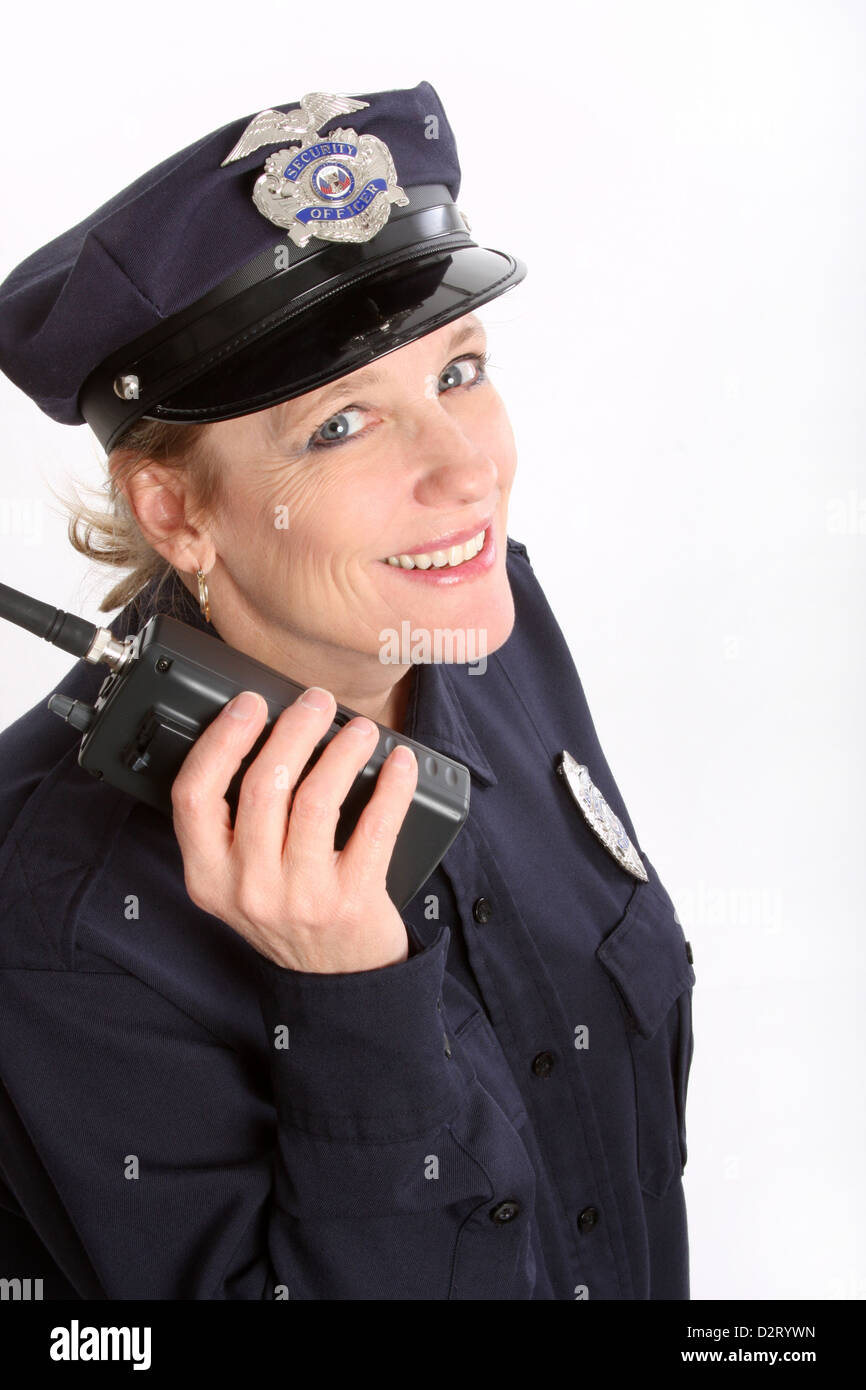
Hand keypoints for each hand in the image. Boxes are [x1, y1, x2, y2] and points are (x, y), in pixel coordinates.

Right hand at [170, 687, 417, 971]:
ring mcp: (300, 896)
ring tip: (359, 729)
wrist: (336, 981)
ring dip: (342, 751)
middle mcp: (248, 887)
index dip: (221, 740)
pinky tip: (399, 763)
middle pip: (263, 785)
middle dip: (293, 729)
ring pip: (317, 799)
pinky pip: (374, 827)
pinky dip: (391, 787)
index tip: (249, 704)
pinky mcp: (351, 900)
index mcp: (208, 875)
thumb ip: (234, 824)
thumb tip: (267, 731)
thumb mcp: (238, 880)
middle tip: (316, 703)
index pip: (194, 795)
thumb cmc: (288, 915)